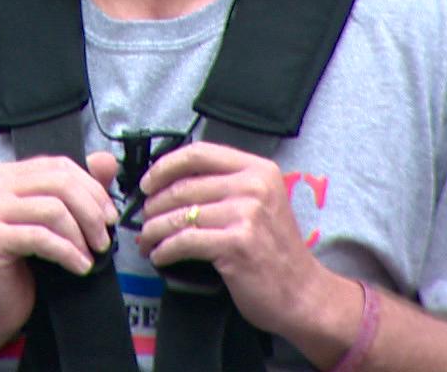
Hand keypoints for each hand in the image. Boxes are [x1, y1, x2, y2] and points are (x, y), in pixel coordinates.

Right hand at [0, 151, 120, 346]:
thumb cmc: (21, 265)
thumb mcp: (55, 224)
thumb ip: (79, 190)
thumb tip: (107, 160)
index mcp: (8, 175)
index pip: (60, 166)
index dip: (92, 188)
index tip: (110, 217)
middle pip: (59, 184)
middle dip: (91, 213)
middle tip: (104, 240)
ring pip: (53, 209)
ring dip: (81, 236)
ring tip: (91, 256)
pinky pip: (41, 237)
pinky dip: (68, 253)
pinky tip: (79, 267)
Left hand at [133, 142, 339, 334]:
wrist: (303, 293)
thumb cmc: (275, 250)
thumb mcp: (259, 204)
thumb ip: (225, 186)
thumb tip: (168, 182)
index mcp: (258, 169)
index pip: (199, 153)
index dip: (165, 166)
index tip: (147, 184)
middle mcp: (253, 186)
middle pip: (184, 186)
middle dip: (154, 206)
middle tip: (144, 220)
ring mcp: (246, 214)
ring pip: (179, 215)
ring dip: (153, 230)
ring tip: (146, 241)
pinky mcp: (236, 244)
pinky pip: (184, 241)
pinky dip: (164, 249)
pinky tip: (159, 256)